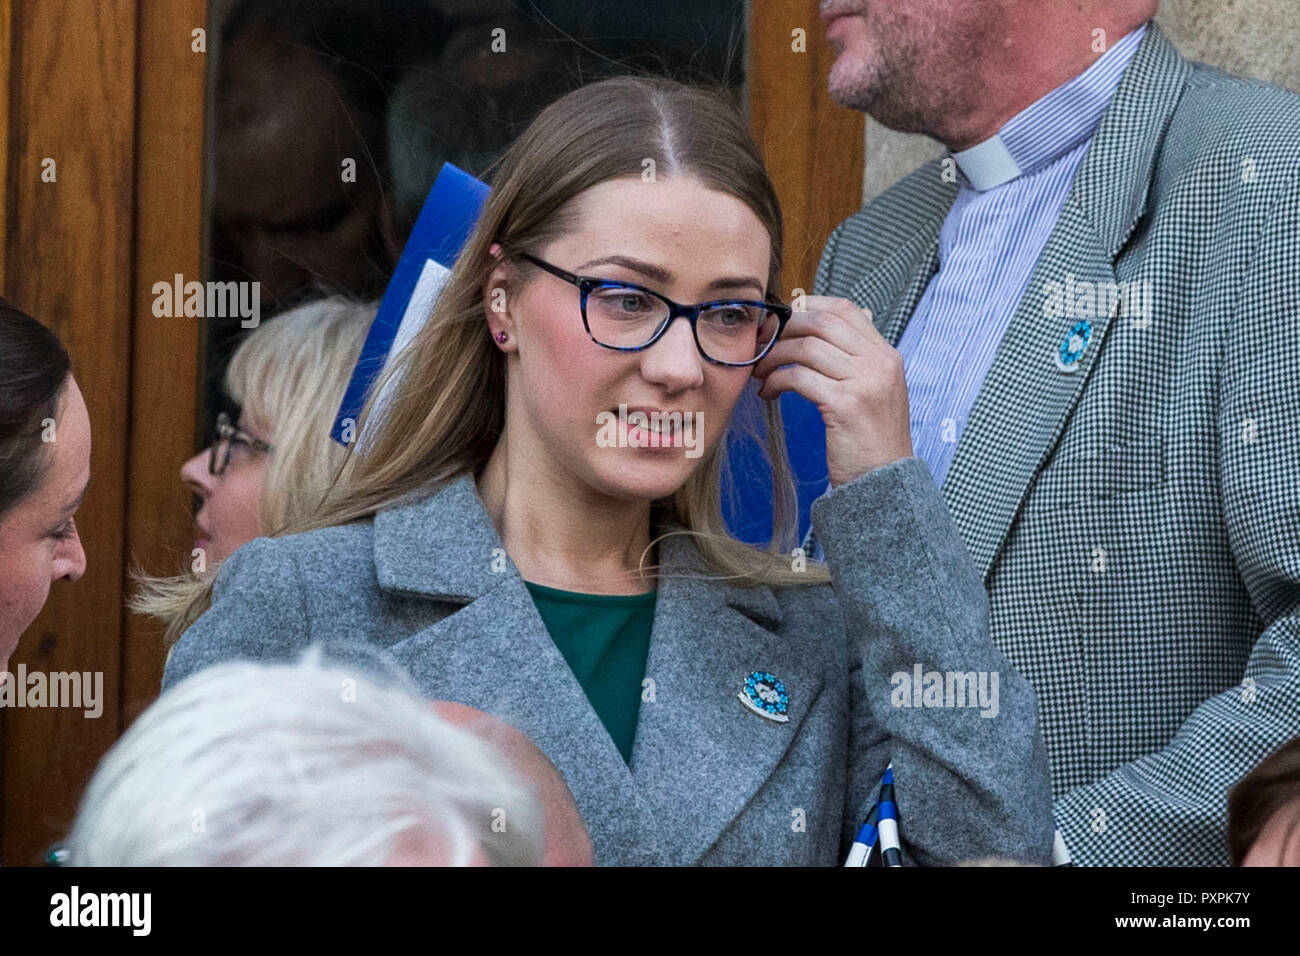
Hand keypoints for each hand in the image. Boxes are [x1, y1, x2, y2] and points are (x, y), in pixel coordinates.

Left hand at [752, 295, 912, 486]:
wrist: (885, 482)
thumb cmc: (869, 440)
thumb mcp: (871, 392)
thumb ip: (851, 363)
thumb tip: (811, 337)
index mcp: (886, 355)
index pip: (845, 310)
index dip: (808, 307)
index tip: (782, 321)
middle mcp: (879, 363)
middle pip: (821, 323)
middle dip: (783, 329)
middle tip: (760, 343)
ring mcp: (865, 382)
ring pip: (806, 348)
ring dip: (774, 357)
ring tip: (759, 372)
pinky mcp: (845, 404)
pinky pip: (799, 378)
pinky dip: (776, 381)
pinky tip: (767, 393)